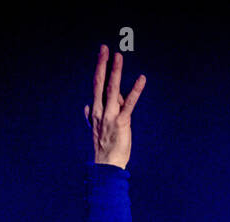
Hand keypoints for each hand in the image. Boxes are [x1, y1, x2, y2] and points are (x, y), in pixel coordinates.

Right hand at [85, 45, 144, 168]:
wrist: (106, 166)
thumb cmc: (104, 149)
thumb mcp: (96, 129)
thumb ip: (92, 116)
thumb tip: (88, 105)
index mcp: (95, 111)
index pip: (96, 86)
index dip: (100, 70)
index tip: (102, 55)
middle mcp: (100, 111)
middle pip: (99, 83)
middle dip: (102, 64)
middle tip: (104, 48)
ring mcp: (110, 116)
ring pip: (112, 89)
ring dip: (115, 71)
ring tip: (118, 56)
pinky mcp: (121, 122)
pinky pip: (129, 103)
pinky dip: (135, 90)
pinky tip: (142, 79)